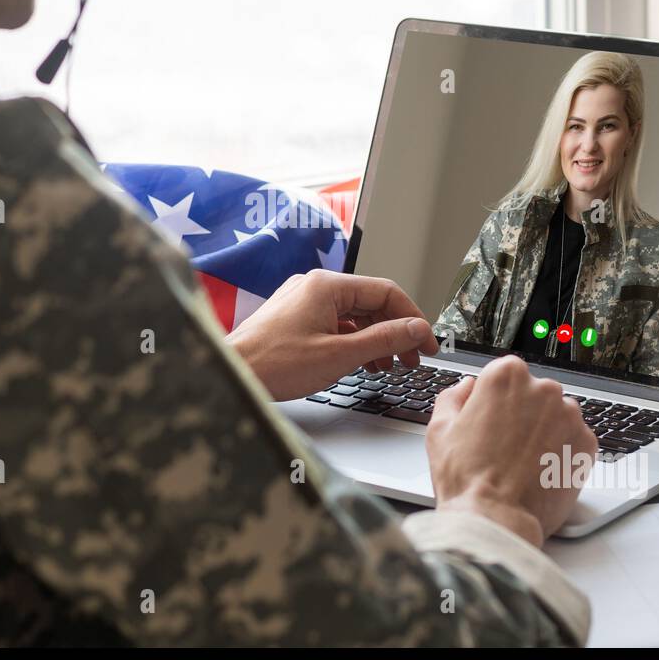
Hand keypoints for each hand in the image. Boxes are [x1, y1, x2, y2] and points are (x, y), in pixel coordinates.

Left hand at [225, 269, 439, 401]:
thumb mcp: (340, 355)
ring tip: (387, 365)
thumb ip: (384, 340)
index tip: (426, 343)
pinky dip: (352, 341)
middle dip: (394, 331)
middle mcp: (314, 286)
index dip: (412, 318)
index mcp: (327, 286)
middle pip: (370, 303)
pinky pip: (334, 323)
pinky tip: (359, 362)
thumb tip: (416, 329)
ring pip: (353, 314)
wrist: (232, 374)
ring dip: (374, 339)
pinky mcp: (294, 316)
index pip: (386, 293)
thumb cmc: (274, 364)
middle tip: (411, 358)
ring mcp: (303, 300)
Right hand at [426, 355, 596, 546]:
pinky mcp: (587, 443)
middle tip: (503, 446)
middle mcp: (543, 388)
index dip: (494, 399)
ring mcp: (569, 416)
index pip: (505, 374)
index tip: (490, 419)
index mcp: (506, 376)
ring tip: (522, 462)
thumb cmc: (466, 478)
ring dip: (544, 432)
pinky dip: (561, 452)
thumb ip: (454, 396)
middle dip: (522, 415)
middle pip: (533, 394)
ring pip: (556, 416)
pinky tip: (539, 470)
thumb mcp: (440, 428)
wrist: (495, 519)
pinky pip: (574, 440)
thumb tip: (467, 387)